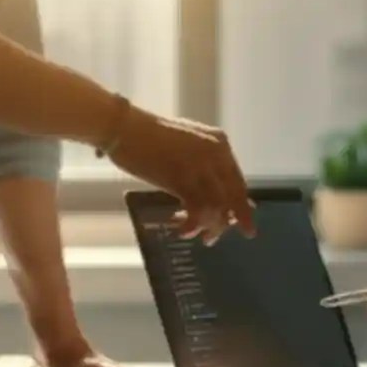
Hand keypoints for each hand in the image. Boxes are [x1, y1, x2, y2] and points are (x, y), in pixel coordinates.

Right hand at [106, 106, 255, 243]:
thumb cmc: (150, 136)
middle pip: (233, 197)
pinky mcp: (183, 179)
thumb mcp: (187, 146)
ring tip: (192, 235)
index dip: (240, 206)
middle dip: (228, 222)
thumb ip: (204, 164)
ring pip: (217, 207)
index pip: (237, 181)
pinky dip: (192, 224)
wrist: (126, 128)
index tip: (241, 224)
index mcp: (220, 143)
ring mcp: (201, 166)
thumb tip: (215, 190)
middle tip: (212, 238)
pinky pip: (198, 210)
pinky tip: (182, 229)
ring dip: (207, 227)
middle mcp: (216, 154)